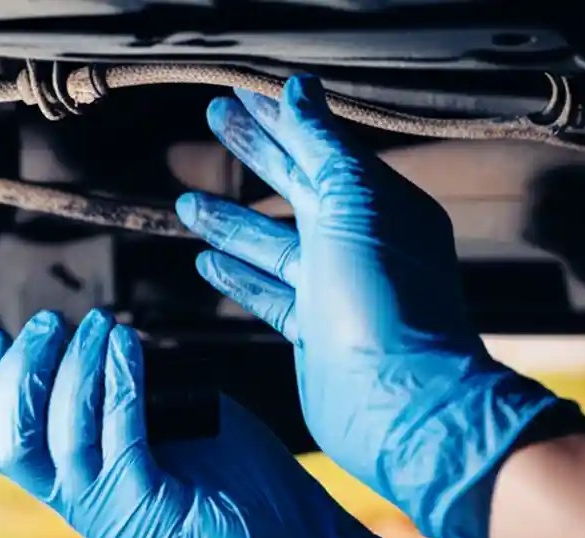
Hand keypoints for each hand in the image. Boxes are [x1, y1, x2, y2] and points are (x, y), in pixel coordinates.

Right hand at [0, 308, 393, 537]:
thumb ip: (120, 395)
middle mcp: (79, 504)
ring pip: (58, 438)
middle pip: (8, 443)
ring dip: (74, 367)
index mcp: (73, 484)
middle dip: (19, 372)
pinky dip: (118, 384)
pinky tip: (131, 349)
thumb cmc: (237, 480)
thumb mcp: (165, 427)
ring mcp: (111, 514)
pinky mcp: (150, 515)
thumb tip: (97, 338)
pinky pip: (118, 440)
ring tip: (101, 326)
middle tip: (49, 324)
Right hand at [176, 76, 561, 537]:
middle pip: (297, 186)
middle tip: (212, 120)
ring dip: (231, 221)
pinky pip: (270, 292)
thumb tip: (298, 88)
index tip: (235, 95)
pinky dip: (238, 275)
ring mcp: (337, 289)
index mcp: (380, 203)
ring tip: (186, 202)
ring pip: (274, 243)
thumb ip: (321, 147)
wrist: (398, 401)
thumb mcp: (352, 206)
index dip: (278, 119)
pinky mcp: (315, 331)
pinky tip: (206, 261)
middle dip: (254, 154)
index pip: (321, 146)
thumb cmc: (383, 299)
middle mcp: (361, 242)